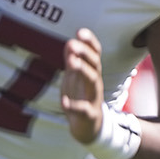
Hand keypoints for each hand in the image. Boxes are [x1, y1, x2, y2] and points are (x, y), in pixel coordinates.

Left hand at [60, 28, 105, 144]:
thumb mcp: (76, 78)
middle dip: (85, 52)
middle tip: (72, 43)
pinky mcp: (89, 115)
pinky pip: (83, 109)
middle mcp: (95, 82)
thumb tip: (70, 42)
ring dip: (83, 70)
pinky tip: (64, 102)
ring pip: (92, 81)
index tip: (81, 31)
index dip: (90, 42)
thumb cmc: (81, 98)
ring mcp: (93, 98)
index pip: (95, 53)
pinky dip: (74, 105)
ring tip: (71, 63)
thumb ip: (73, 60)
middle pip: (94, 64)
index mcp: (91, 72)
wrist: (89, 127)